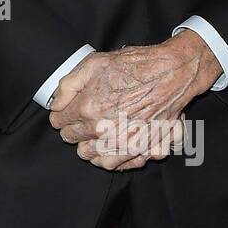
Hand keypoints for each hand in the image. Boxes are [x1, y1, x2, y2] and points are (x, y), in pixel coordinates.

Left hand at [48, 32, 220, 169]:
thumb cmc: (135, 66)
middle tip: (79, 122)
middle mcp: (103, 128)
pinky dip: (108, 159)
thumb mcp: (94, 63)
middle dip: (72, 131)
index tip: (64, 113)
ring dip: (88, 148)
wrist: (171, 73)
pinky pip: (116, 164)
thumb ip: (69, 84)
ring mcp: (122, 140)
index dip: (60, 115)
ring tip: (91, 138)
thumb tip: (56, 103)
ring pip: (92, 156)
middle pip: (73, 140)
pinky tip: (107, 149)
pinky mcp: (140, 147)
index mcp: (88, 107)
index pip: (60, 121)